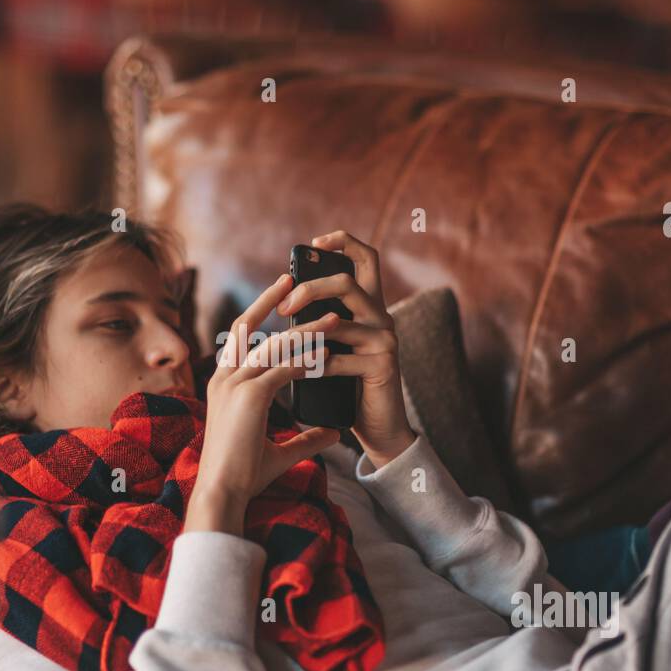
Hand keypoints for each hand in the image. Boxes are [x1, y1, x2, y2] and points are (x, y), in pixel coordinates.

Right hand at [188, 274, 342, 535]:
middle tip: (300, 281)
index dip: (261, 313)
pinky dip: (309, 360)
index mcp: (223, 384)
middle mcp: (224, 377)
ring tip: (334, 319)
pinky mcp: (250, 395)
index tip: (282, 295)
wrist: (225, 494)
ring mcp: (234, 384)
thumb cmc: (244, 475)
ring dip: (307, 331)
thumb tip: (334, 432)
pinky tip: (330, 355)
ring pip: (275, 345)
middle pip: (249, 326)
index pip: (241, 337)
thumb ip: (307, 437)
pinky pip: (284, 367)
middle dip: (275, 301)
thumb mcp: (281, 450)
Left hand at [277, 231, 416, 468]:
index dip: (342, 241)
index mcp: (370, 306)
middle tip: (284, 307)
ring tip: (284, 347)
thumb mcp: (334, 346)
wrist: (380, 429)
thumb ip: (320, 321)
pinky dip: (315, 367)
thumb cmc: (349, 386)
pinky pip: (340, 359)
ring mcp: (385, 340)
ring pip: (338, 322)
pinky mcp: (383, 365)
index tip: (312, 244)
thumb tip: (284, 299)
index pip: (365, 258)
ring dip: (304, 334)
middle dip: (309, 289)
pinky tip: (303, 376)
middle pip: (346, 282)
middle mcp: (382, 316)